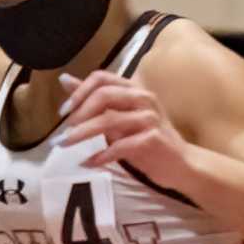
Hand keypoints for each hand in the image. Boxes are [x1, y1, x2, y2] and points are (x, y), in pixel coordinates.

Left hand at [57, 70, 191, 183]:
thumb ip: (96, 101)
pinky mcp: (152, 140)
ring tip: (65, 146)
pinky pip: (119, 146)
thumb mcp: (121, 116)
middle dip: (78, 114)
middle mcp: (143, 99)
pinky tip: (88, 163)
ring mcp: (149, 119)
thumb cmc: (148, 140)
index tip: (63, 112)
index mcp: (134, 90)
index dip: (79, 92)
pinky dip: (100, 155)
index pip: (102, 78)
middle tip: (62, 133)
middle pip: (103, 95)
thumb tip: (65, 80)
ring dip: (81, 134)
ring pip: (108, 120)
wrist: (182, 164)